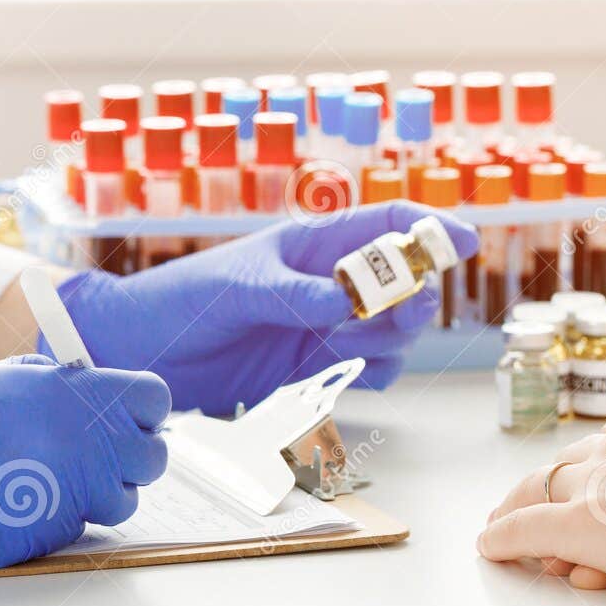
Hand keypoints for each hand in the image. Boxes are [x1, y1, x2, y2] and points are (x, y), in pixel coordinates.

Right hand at [0, 355, 170, 569]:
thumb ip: (48, 388)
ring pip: (118, 502)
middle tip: (86, 455)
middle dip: (126, 458)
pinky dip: (48, 520)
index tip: (122, 416)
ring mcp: (60, 497)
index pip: (151, 400)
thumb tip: (90, 393)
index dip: (140, 411)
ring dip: (92, 494)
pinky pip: (70, 531)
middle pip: (149, 458)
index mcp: (65, 394)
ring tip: (35, 479)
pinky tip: (1, 504)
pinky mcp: (36, 541)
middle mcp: (75, 445)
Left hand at [55, 201, 477, 413]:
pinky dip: (369, 377)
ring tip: (340, 352)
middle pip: (401, 286)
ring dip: (386, 345)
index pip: (385, 226)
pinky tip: (342, 378)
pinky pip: (364, 372)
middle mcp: (325, 284)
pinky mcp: (307, 369)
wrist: (140, 351)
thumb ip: (292, 295)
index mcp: (311, 244)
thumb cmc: (180, 299)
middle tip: (390, 319)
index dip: (430, 229)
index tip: (465, 241)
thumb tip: (346, 303)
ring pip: (389, 335)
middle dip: (410, 301)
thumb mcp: (236, 288)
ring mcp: (320, 328)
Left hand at [477, 397, 605, 605]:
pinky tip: (491, 548)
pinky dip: (503, 537)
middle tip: (522, 506)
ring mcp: (602, 479)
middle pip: (568, 463)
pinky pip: (527, 526)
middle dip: (546, 488)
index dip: (588, 469)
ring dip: (516, 512)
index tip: (578, 483)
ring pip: (539, 490)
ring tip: (499, 530)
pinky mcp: (585, 523)